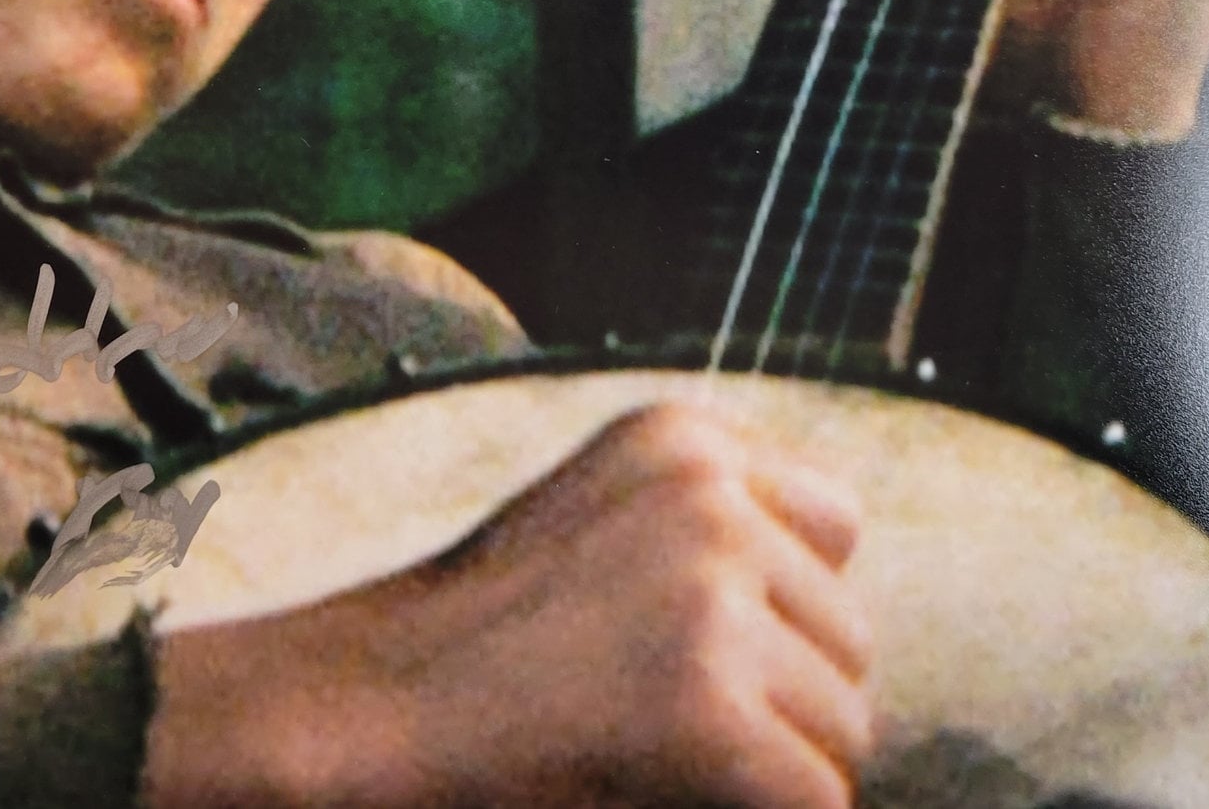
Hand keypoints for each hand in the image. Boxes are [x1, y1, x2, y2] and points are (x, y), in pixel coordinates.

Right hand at [144, 403, 872, 808]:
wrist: (360, 712)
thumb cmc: (474, 643)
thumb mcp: (597, 526)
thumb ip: (706, 530)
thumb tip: (834, 614)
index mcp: (680, 437)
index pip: (834, 525)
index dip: (780, 609)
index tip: (684, 648)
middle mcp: (709, 496)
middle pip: (849, 637)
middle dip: (781, 698)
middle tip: (646, 717)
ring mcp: (710, 594)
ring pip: (844, 726)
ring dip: (772, 767)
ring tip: (645, 755)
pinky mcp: (711, 704)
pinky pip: (817, 798)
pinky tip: (659, 792)